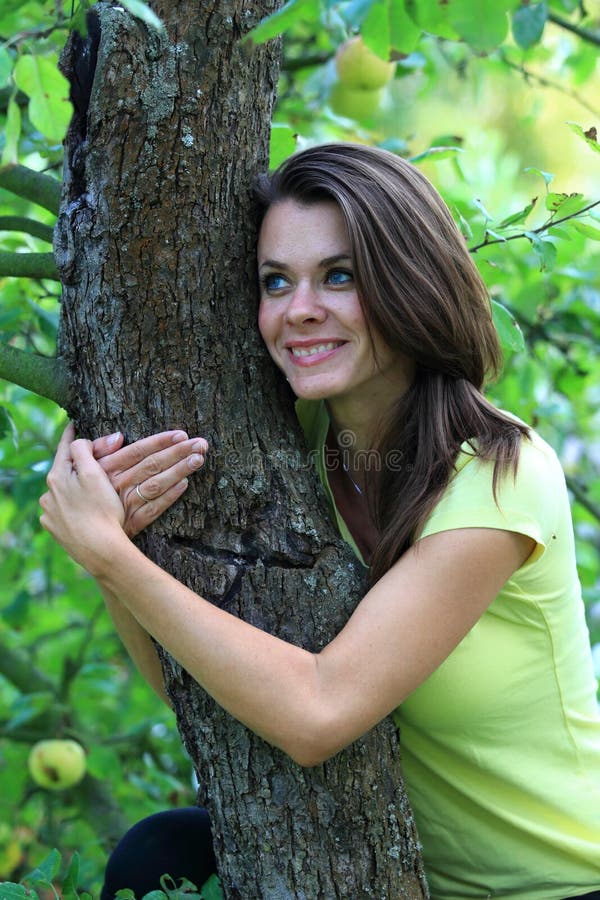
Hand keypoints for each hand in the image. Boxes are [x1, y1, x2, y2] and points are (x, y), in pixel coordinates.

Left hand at [40, 424, 127, 572]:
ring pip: (62, 493)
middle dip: (74, 465)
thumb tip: (79, 441)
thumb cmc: (102, 509)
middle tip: (91, 461)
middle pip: (63, 471)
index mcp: (57, 477)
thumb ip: (83, 451)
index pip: (64, 448)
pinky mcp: (56, 531)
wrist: (101, 550)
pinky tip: (84, 513)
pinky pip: (63, 512)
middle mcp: (48, 494)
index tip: (73, 424)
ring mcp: (50, 514)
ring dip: (73, 489)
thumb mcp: (94, 473)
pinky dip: (72, 508)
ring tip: (90, 492)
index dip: (70, 435)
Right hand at [90, 428, 207, 537]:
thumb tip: (120, 436)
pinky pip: (153, 509)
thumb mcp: (86, 469)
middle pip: (151, 465)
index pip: (137, 451)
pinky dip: (169, 497)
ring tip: (198, 459)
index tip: (181, 434)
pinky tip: (184, 485)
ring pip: (156, 484)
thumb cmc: (84, 494)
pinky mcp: (132, 523)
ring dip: (178, 471)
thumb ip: (100, 449)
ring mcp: (126, 504)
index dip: (160, 441)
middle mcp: (118, 485)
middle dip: (177, 452)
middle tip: (201, 444)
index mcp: (106, 469)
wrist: (81, 531)